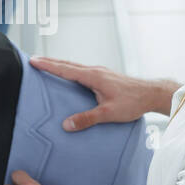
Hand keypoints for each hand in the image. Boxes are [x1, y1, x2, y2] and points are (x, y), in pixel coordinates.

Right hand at [28, 56, 179, 129]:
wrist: (151, 94)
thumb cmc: (133, 102)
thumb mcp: (108, 113)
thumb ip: (87, 119)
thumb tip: (66, 125)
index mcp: (93, 76)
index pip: (65, 69)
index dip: (48, 65)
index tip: (33, 61)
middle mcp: (95, 71)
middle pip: (67, 64)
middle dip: (49, 61)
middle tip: (33, 60)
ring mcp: (100, 72)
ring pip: (75, 66)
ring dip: (59, 65)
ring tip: (46, 65)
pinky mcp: (104, 76)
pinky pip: (82, 70)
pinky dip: (70, 70)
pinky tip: (69, 75)